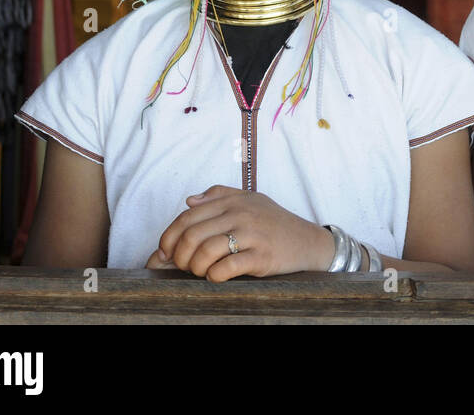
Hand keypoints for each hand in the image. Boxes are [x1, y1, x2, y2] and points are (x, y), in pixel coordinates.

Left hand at [145, 185, 333, 281]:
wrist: (309, 242)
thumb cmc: (275, 223)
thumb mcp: (250, 200)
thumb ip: (219, 196)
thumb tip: (188, 201)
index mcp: (233, 200)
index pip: (187, 216)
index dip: (169, 237)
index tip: (165, 253)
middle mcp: (241, 213)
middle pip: (192, 235)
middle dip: (179, 257)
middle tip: (183, 267)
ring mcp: (252, 234)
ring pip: (205, 251)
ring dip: (195, 268)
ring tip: (200, 272)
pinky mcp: (262, 256)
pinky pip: (226, 267)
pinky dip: (213, 276)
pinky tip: (216, 277)